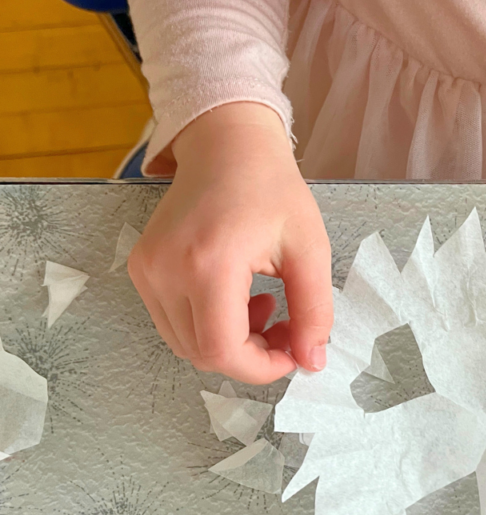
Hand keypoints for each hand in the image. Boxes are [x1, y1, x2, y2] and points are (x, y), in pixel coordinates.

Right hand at [128, 102, 332, 383]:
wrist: (228, 146)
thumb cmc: (273, 190)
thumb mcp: (310, 249)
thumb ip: (314, 310)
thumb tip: (312, 362)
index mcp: (208, 264)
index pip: (222, 351)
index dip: (261, 368)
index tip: (293, 353)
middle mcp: (165, 271)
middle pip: (202, 354)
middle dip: (251, 357)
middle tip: (286, 328)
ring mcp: (147, 270)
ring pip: (186, 343)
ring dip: (231, 343)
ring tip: (265, 307)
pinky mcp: (142, 268)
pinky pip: (173, 322)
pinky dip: (209, 326)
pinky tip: (239, 298)